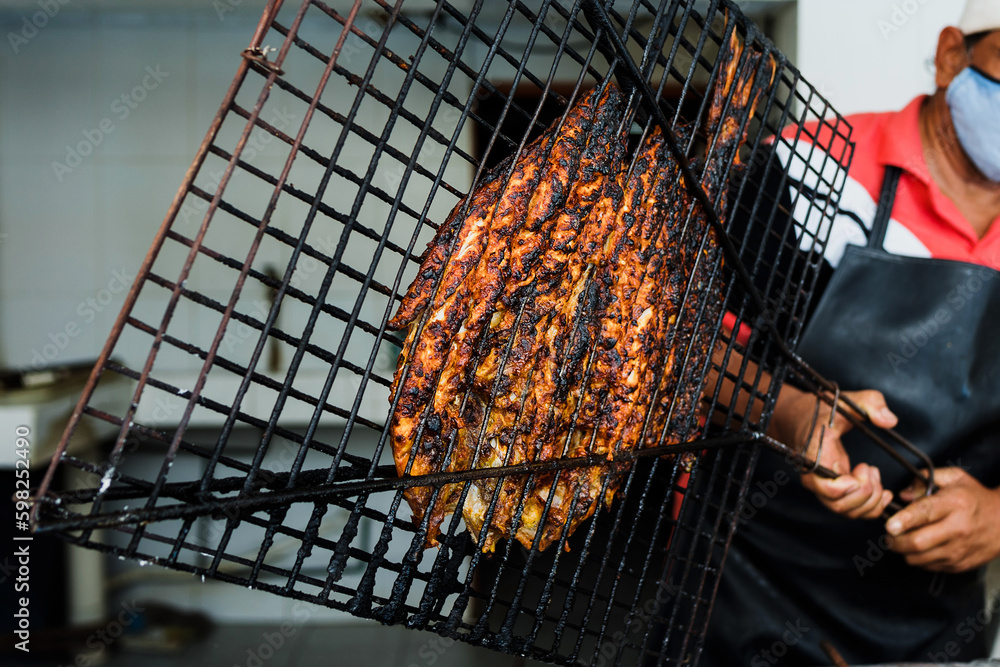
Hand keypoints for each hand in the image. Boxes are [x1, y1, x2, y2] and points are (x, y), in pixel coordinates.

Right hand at [769, 386, 897, 518]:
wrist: (802, 419)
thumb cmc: (823, 410)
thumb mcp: (846, 400)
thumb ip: (870, 403)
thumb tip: (890, 420)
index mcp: (815, 455)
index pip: (828, 487)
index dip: (850, 487)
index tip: (864, 467)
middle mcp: (815, 477)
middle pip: (839, 505)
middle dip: (865, 492)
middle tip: (870, 468)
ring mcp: (823, 486)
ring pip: (846, 512)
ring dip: (870, 499)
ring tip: (874, 474)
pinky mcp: (833, 491)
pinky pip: (851, 511)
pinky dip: (871, 507)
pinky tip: (882, 490)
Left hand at [886, 467, 999, 572]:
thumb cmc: (975, 498)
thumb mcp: (955, 477)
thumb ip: (925, 478)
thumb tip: (903, 494)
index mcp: (955, 504)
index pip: (925, 513)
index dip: (904, 520)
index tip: (890, 525)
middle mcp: (957, 528)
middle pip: (918, 542)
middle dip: (895, 541)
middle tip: (889, 535)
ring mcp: (959, 549)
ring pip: (919, 558)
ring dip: (904, 551)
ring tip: (902, 541)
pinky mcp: (960, 564)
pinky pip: (929, 567)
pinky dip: (919, 559)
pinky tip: (921, 548)